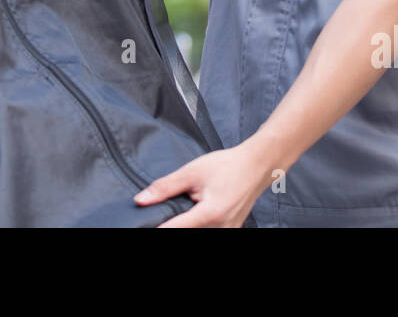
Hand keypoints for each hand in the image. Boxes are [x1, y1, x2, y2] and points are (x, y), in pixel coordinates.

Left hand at [133, 140, 272, 227]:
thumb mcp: (192, 172)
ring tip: (189, 204)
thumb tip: (141, 200)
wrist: (256, 166)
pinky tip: (197, 212)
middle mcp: (222, 228)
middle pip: (188, 231)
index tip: (145, 227)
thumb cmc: (227, 165)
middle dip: (174, 223)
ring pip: (198, 232)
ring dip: (187, 224)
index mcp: (211, 213)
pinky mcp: (231, 231)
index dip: (159, 229)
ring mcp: (229, 232)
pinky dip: (199, 224)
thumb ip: (165, 187)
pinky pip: (210, 231)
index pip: (176, 229)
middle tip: (167, 211)